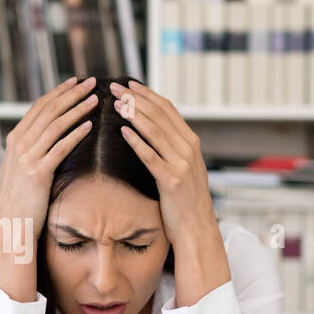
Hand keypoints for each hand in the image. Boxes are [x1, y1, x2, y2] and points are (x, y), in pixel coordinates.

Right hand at [0, 75, 97, 241]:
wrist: (11, 223)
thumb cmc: (20, 197)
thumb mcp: (18, 167)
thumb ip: (29, 148)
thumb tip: (44, 132)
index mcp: (14, 139)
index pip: (39, 107)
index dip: (58, 92)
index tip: (74, 81)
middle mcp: (19, 144)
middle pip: (49, 111)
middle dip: (71, 94)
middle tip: (91, 82)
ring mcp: (27, 158)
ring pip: (56, 125)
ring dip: (77, 109)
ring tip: (95, 99)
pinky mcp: (38, 173)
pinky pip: (60, 148)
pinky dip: (75, 135)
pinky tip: (89, 126)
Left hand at [111, 79, 213, 247]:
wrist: (197, 228)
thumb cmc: (184, 200)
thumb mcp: (183, 168)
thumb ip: (172, 148)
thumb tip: (154, 130)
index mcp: (191, 142)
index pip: (168, 109)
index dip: (147, 94)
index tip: (129, 84)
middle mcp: (188, 149)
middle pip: (160, 115)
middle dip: (136, 98)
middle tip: (115, 87)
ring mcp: (182, 164)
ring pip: (155, 131)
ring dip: (134, 114)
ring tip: (116, 103)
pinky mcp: (172, 181)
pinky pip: (151, 157)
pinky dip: (137, 142)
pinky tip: (122, 131)